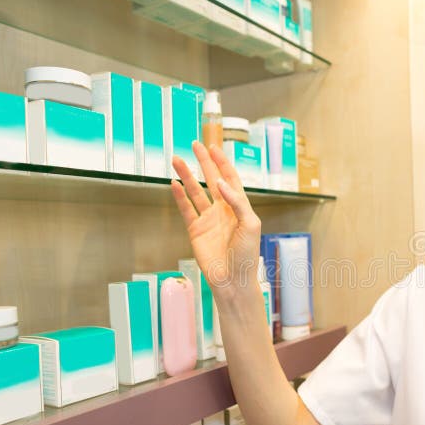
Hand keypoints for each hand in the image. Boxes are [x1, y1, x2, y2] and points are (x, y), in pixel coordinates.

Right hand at [171, 141, 261, 298]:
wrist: (233, 279)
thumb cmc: (247, 254)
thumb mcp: (250, 225)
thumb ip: (237, 202)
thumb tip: (219, 183)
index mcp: (240, 207)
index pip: (230, 179)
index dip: (222, 163)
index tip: (214, 148)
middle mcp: (223, 210)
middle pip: (212, 180)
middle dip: (204, 162)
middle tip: (195, 144)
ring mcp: (208, 220)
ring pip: (196, 192)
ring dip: (187, 175)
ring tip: (177, 159)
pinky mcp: (196, 230)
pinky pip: (186, 209)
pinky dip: (179, 196)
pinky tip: (174, 183)